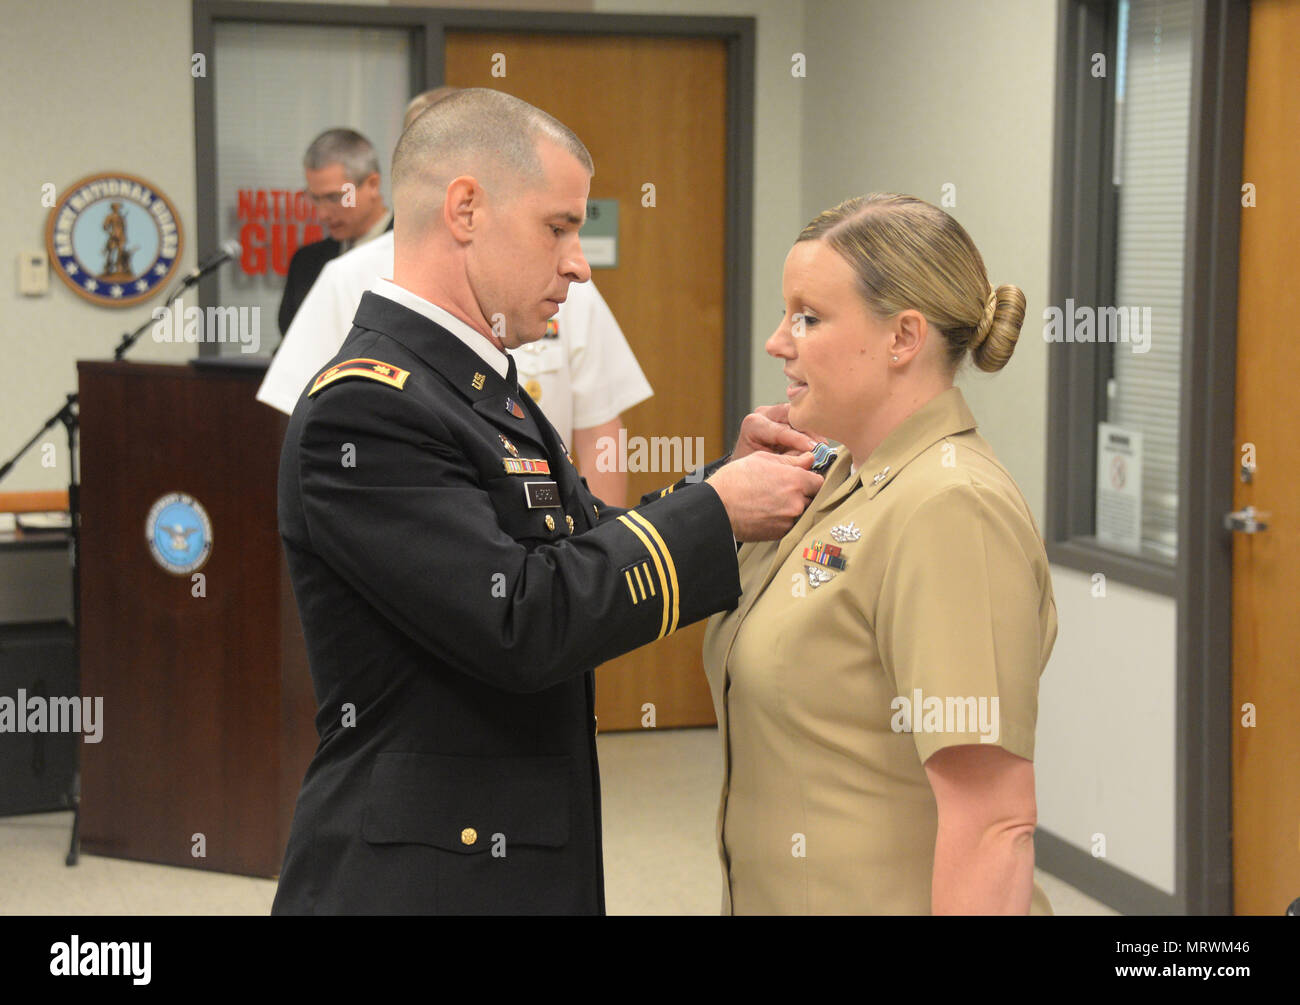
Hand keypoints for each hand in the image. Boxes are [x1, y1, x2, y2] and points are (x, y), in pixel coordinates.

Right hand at [706, 450, 822, 540]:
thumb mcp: (763, 459)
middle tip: (784, 491)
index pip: (820, 481)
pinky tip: (768, 513)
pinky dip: (783, 520)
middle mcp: (797, 501)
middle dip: (803, 494)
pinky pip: (790, 525)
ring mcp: (790, 520)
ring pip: (802, 512)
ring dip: (793, 508)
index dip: (811, 479)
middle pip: (813, 498)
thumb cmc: (735, 480)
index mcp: (796, 480)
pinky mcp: (781, 533)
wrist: (717, 507)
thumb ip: (791, 460)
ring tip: (773, 502)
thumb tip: (809, 458)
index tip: (803, 479)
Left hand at [730, 404, 824, 459]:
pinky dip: (812, 432)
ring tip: (823, 447)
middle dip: (809, 431)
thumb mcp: (767, 465)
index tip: (814, 449)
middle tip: (822, 447)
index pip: (780, 430)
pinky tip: (820, 444)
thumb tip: (810, 458)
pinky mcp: (786, 416)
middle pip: (792, 416)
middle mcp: (764, 414)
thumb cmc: (752, 469)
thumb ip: (787, 460)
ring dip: (813, 431)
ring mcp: (775, 413)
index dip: (799, 440)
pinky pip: (802, 420)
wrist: (746, 468)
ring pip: (800, 416)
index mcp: (753, 424)